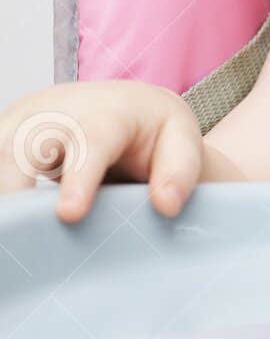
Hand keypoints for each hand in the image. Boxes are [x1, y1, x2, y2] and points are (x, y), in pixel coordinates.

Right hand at [0, 81, 203, 220]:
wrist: (130, 106)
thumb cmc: (156, 131)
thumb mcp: (182, 143)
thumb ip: (180, 172)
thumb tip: (166, 206)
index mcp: (108, 112)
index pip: (89, 143)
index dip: (78, 179)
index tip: (69, 215)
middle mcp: (58, 110)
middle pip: (22, 146)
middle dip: (15, 186)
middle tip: (17, 232)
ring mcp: (25, 120)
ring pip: (0, 152)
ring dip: (5, 188)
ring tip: (11, 231)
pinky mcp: (7, 135)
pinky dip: (3, 186)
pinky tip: (9, 219)